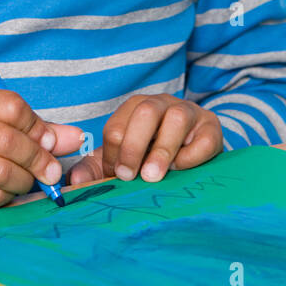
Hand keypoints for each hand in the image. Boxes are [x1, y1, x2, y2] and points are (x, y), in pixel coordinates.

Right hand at [0, 86, 82, 211]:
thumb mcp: (6, 129)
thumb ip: (41, 132)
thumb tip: (77, 138)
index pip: (12, 106)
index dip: (37, 127)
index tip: (49, 143)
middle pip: (8, 140)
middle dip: (37, 158)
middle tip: (50, 171)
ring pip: (1, 171)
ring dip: (24, 180)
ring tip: (26, 181)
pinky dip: (8, 197)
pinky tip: (6, 192)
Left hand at [67, 94, 221, 186]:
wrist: (193, 151)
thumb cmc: (151, 155)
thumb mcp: (123, 161)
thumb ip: (96, 170)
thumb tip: (74, 182)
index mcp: (135, 108)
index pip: (117, 126)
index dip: (113, 154)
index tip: (118, 177)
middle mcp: (161, 103)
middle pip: (144, 113)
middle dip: (133, 146)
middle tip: (129, 176)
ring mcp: (189, 112)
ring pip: (176, 118)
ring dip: (161, 150)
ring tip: (153, 176)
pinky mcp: (211, 128)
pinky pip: (203, 138)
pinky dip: (190, 156)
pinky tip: (181, 170)